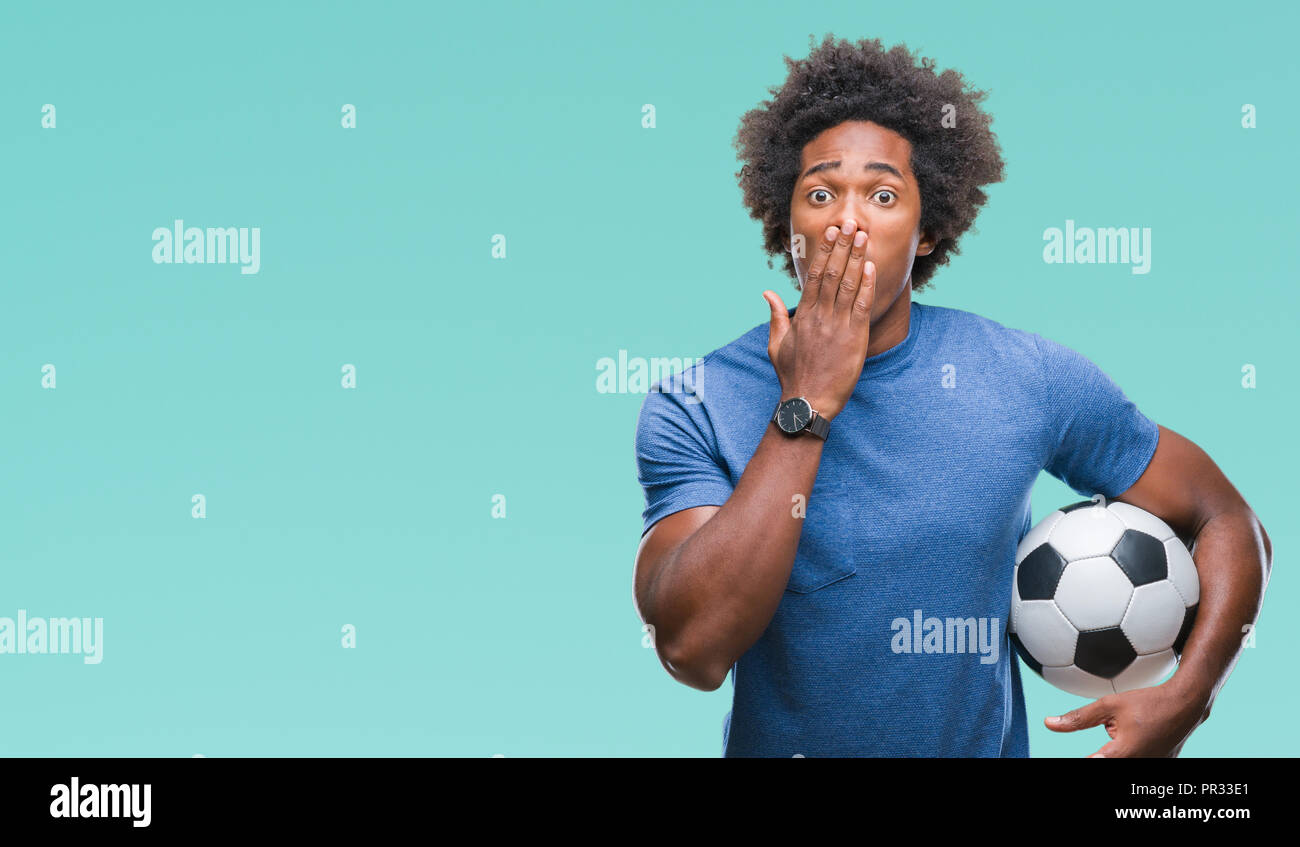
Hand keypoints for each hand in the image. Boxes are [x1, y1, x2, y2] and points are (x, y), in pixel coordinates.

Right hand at [763, 219, 875, 420]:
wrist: (808, 402)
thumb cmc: (793, 375)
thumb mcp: (777, 344)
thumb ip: (775, 316)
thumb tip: (767, 292)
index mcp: (802, 315)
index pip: (813, 276)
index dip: (824, 252)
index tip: (831, 233)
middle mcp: (820, 316)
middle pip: (831, 273)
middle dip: (842, 246)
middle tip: (850, 223)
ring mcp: (837, 325)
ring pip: (847, 284)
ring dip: (856, 258)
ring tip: (863, 236)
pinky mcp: (854, 337)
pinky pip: (862, 305)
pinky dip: (866, 284)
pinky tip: (871, 266)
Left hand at [1045, 681, 1212, 756]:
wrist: (1186, 705)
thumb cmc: (1149, 703)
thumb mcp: (1108, 705)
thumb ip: (1078, 718)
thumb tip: (1050, 724)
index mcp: (1122, 754)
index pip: (1092, 764)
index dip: (1083, 760)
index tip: (1072, 757)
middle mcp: (1138, 765)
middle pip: (1107, 761)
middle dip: (1104, 750)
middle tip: (1119, 729)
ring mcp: (1152, 767)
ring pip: (1122, 759)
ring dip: (1119, 750)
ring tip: (1136, 731)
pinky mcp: (1161, 766)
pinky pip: (1138, 759)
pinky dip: (1135, 751)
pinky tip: (1145, 736)